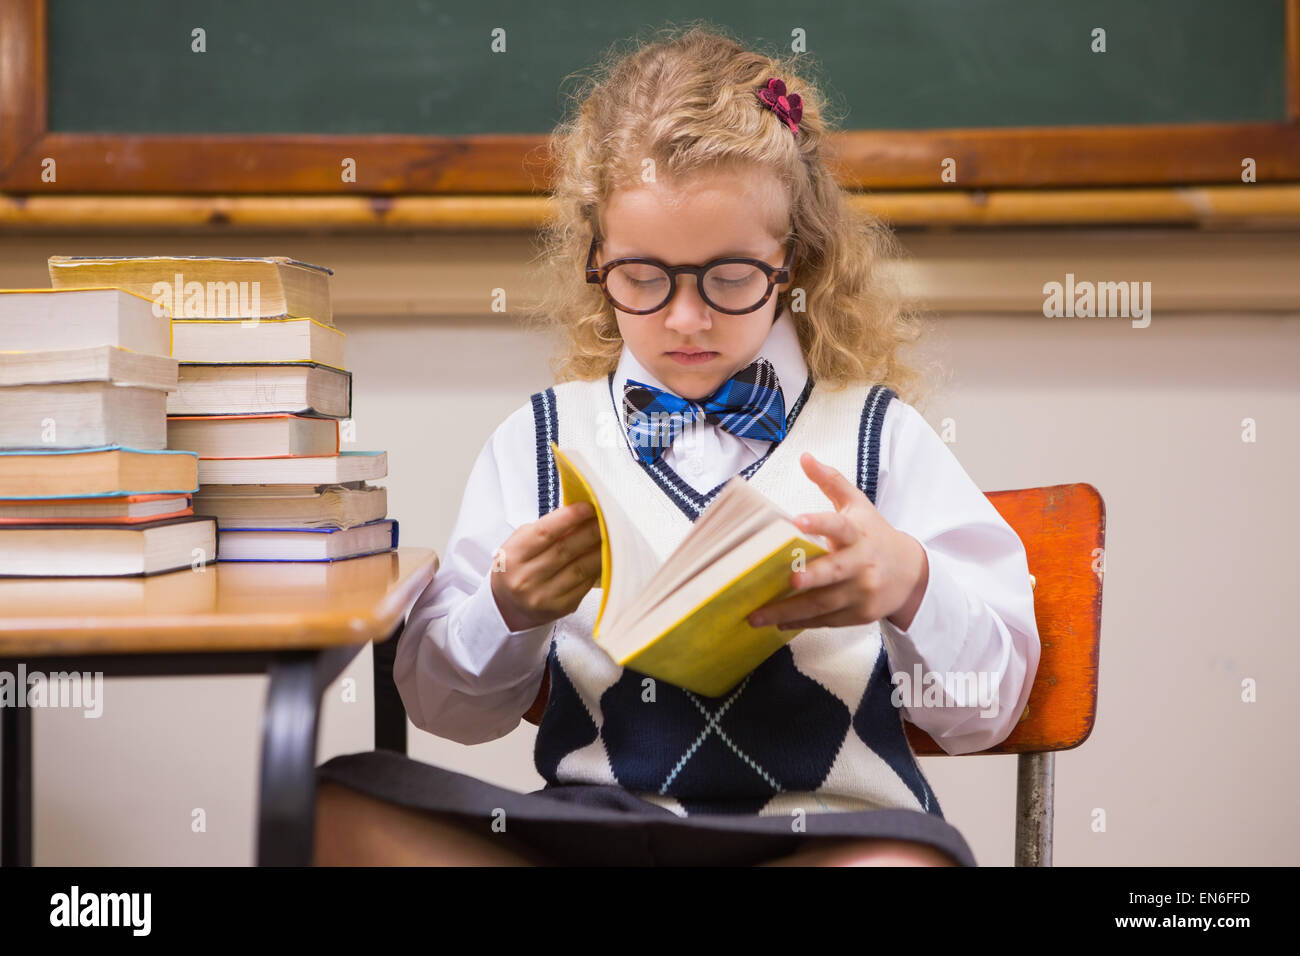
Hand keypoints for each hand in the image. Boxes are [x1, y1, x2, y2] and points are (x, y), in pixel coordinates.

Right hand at [490, 502, 603, 631]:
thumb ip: (545, 530)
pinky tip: (604, 557)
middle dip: (590, 531)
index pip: (544, 532)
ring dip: (599, 550)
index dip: (569, 517)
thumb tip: (579, 515)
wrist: (509, 606)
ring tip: (611, 536)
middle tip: (606, 518)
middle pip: (566, 549)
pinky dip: (597, 569)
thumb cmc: (517, 567)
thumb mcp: (520, 544)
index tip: (588, 507)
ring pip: (580, 568)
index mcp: (512, 557)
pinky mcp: (561, 607)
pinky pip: (585, 584)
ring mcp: (543, 596)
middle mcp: (525, 578)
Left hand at [746, 452, 928, 631]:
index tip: (797, 520)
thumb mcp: (857, 505)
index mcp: (858, 533)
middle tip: (790, 579)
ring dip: (790, 610)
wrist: (909, 573)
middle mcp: (862, 563)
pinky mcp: (860, 614)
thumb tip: (805, 457)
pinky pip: (827, 620)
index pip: (839, 525)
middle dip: (813, 576)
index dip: (819, 522)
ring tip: (757, 615)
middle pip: (835, 571)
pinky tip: (778, 622)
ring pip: (825, 603)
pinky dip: (802, 622)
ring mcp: (862, 591)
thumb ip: (831, 482)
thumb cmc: (873, 535)